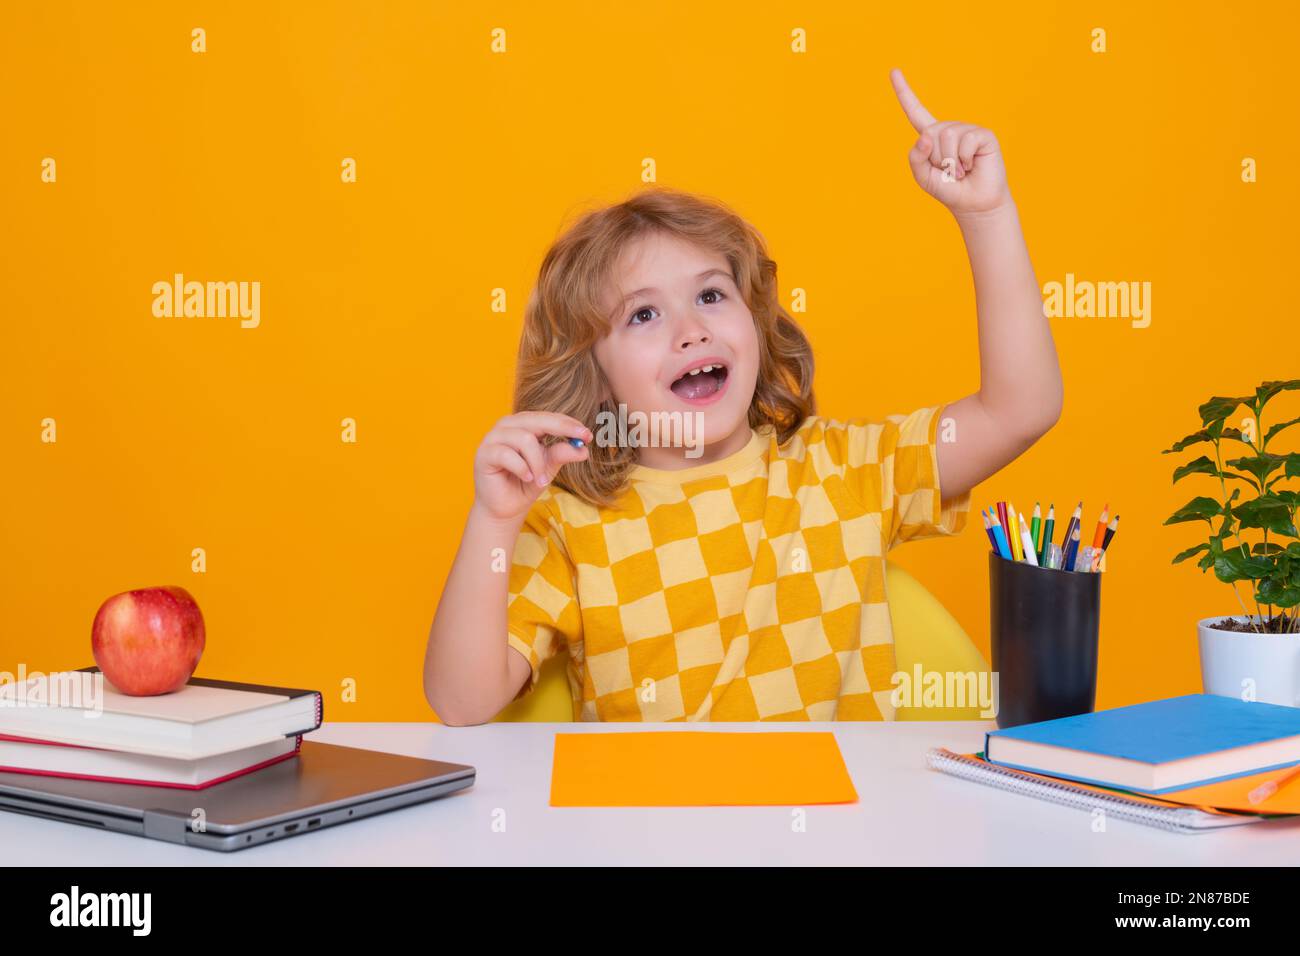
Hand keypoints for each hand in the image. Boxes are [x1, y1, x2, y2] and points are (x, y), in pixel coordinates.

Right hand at [473, 411, 591, 521]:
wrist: (505, 508)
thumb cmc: (525, 483)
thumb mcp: (549, 468)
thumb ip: (561, 454)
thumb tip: (583, 449)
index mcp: (524, 424)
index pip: (548, 417)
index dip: (569, 424)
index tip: (588, 435)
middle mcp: (507, 426)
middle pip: (537, 420)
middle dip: (562, 430)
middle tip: (581, 443)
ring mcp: (493, 438)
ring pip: (524, 439)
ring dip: (538, 463)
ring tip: (540, 480)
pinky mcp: (484, 453)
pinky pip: (508, 455)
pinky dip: (522, 468)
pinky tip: (527, 478)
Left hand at [889, 68, 1010, 217]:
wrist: (974, 203)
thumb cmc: (949, 189)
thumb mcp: (923, 177)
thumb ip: (916, 158)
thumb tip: (925, 136)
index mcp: (931, 137)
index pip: (915, 111)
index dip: (904, 92)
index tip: (894, 71)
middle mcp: (948, 129)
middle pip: (930, 133)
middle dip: (936, 159)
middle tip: (949, 171)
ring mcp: (967, 129)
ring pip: (947, 136)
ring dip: (950, 161)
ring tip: (960, 170)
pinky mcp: (983, 134)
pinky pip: (965, 140)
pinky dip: (964, 159)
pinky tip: (972, 165)